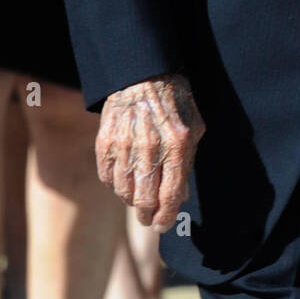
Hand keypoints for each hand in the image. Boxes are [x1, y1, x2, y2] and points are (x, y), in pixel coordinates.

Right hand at [95, 73, 204, 231]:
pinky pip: (107, 178)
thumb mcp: (194, 127)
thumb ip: (189, 161)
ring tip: (138, 198)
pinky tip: (124, 181)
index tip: (164, 225)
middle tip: (149, 219)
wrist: (143, 73)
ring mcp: (125, 146)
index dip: (167, 217)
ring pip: (124, 192)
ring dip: (132, 201)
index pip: (171, 195)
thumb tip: (181, 196)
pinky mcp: (105, 143)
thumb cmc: (175, 101)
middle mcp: (150, 148)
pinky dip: (115, 185)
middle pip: (144, 200)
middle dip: (148, 216)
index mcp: (177, 144)